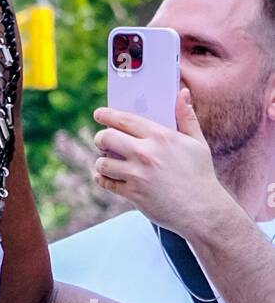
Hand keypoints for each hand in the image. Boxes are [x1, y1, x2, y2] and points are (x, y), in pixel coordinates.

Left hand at [92, 87, 225, 234]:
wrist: (202, 210)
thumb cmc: (200, 175)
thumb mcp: (197, 143)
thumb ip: (187, 117)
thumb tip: (182, 92)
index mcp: (160, 137)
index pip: (125, 119)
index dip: (107, 115)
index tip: (99, 114)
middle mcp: (146, 153)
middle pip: (106, 137)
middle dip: (100, 138)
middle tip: (102, 140)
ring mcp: (138, 174)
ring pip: (102, 162)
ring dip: (101, 161)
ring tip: (106, 162)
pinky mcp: (133, 193)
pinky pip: (106, 183)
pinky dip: (102, 179)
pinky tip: (105, 177)